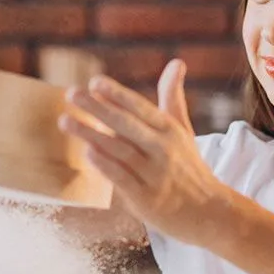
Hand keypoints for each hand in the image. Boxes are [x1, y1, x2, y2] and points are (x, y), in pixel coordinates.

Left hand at [58, 59, 232, 246]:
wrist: (207, 211)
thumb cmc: (188, 166)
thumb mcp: (182, 130)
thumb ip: (173, 96)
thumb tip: (176, 62)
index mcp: (170, 130)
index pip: (141, 108)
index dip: (118, 94)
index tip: (94, 82)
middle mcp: (163, 150)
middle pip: (127, 125)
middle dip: (98, 108)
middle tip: (72, 94)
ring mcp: (155, 175)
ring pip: (120, 151)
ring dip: (92, 135)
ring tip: (66, 120)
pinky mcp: (147, 199)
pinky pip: (123, 179)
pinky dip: (106, 166)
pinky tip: (88, 153)